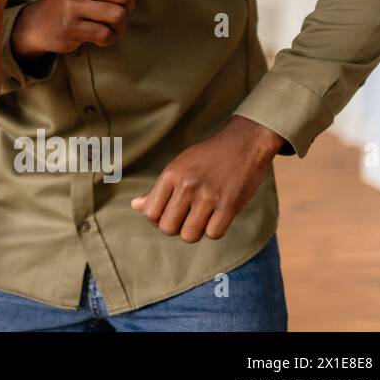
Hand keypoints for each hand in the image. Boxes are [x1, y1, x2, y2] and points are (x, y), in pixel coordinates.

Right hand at [12, 0, 156, 57]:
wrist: (37, 24)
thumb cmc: (70, 2)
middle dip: (128, 8)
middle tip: (118, 13)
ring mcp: (71, 6)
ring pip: (118, 16)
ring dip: (120, 26)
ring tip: (110, 26)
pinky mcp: (71, 28)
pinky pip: (105, 34)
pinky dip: (108, 38)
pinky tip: (100, 36)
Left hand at [130, 116, 285, 241]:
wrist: (244, 143)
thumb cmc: (208, 156)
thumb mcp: (178, 166)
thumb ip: (157, 189)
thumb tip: (135, 206)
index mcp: (170, 175)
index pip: (150, 212)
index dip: (157, 220)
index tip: (168, 214)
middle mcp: (187, 185)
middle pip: (167, 228)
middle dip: (175, 228)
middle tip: (185, 219)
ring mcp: (208, 196)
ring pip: (189, 235)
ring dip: (194, 231)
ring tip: (200, 219)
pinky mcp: (230, 205)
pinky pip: (214, 234)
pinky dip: (214, 230)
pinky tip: (216, 218)